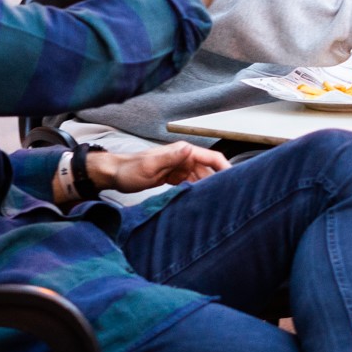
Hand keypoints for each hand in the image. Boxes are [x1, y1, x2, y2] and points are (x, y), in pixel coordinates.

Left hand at [97, 142, 228, 194]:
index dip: (226, 168)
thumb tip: (188, 150)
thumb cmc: (129, 170)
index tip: (236, 181)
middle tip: (229, 197)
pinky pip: (192, 184)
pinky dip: (198, 191)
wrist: (115, 174)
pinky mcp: (175, 177)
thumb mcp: (150, 165)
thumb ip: (170, 157)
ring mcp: (180, 167)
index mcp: (182, 152)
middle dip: (220, 181)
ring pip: (203, 178)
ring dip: (209, 188)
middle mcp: (184, 157)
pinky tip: (201, 201)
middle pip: (210, 169)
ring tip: (217, 202)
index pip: (212, 158)